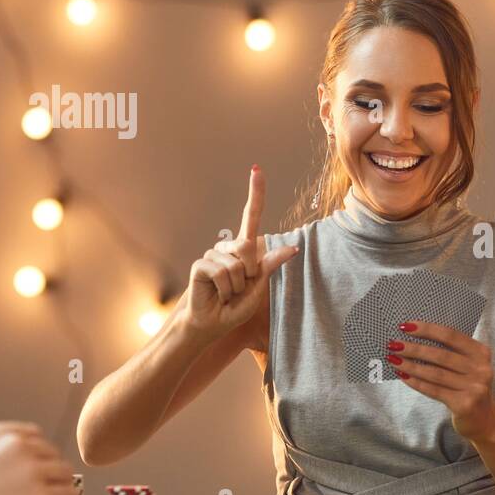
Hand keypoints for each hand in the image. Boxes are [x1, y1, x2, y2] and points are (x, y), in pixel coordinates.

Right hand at [183, 166, 299, 343]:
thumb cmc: (234, 307)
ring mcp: (213, 254)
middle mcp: (228, 248)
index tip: (256, 169)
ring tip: (228, 294)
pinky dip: (226, 290)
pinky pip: (223, 273)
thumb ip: (270, 265)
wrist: (211, 324)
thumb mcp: (259, 287)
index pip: (250, 216)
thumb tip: (293, 247)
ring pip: (238, 265)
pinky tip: (217, 294)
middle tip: (240, 289)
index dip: (255, 194)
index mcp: (245, 250)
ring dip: (238, 286)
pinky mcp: (201, 264)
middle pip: (250, 248)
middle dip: (251, 274)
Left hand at [388, 321, 494, 443]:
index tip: (405, 326)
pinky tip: (403, 376)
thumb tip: (415, 338)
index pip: (451, 335)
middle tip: (394, 345)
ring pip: (435, 373)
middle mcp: (481, 368)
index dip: (427, 329)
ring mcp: (474, 387)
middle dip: (414, 348)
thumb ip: (450, 352)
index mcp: (481, 353)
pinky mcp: (464, 404)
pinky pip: (434, 390)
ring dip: (411, 365)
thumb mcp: (468, 366)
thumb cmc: (469, 387)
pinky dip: (416, 382)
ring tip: (394, 359)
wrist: (485, 420)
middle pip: (440, 354)